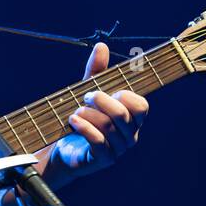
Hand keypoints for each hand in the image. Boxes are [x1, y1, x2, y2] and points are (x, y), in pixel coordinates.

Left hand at [43, 41, 148, 188]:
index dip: (123, 95)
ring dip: (89, 114)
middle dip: (102, 101)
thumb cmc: (82, 119)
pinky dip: (84, 128)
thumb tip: (102, 46)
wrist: (63, 147)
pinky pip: (99, 142)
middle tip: (85, 97)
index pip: (141, 106)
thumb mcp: (88, 93)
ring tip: (75, 111)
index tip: (103, 90)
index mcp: (132, 119)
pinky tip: (73, 120)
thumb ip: (97, 71)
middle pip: (124, 115)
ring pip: (109, 128)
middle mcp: (129, 135)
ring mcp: (118, 149)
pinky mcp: (103, 160)